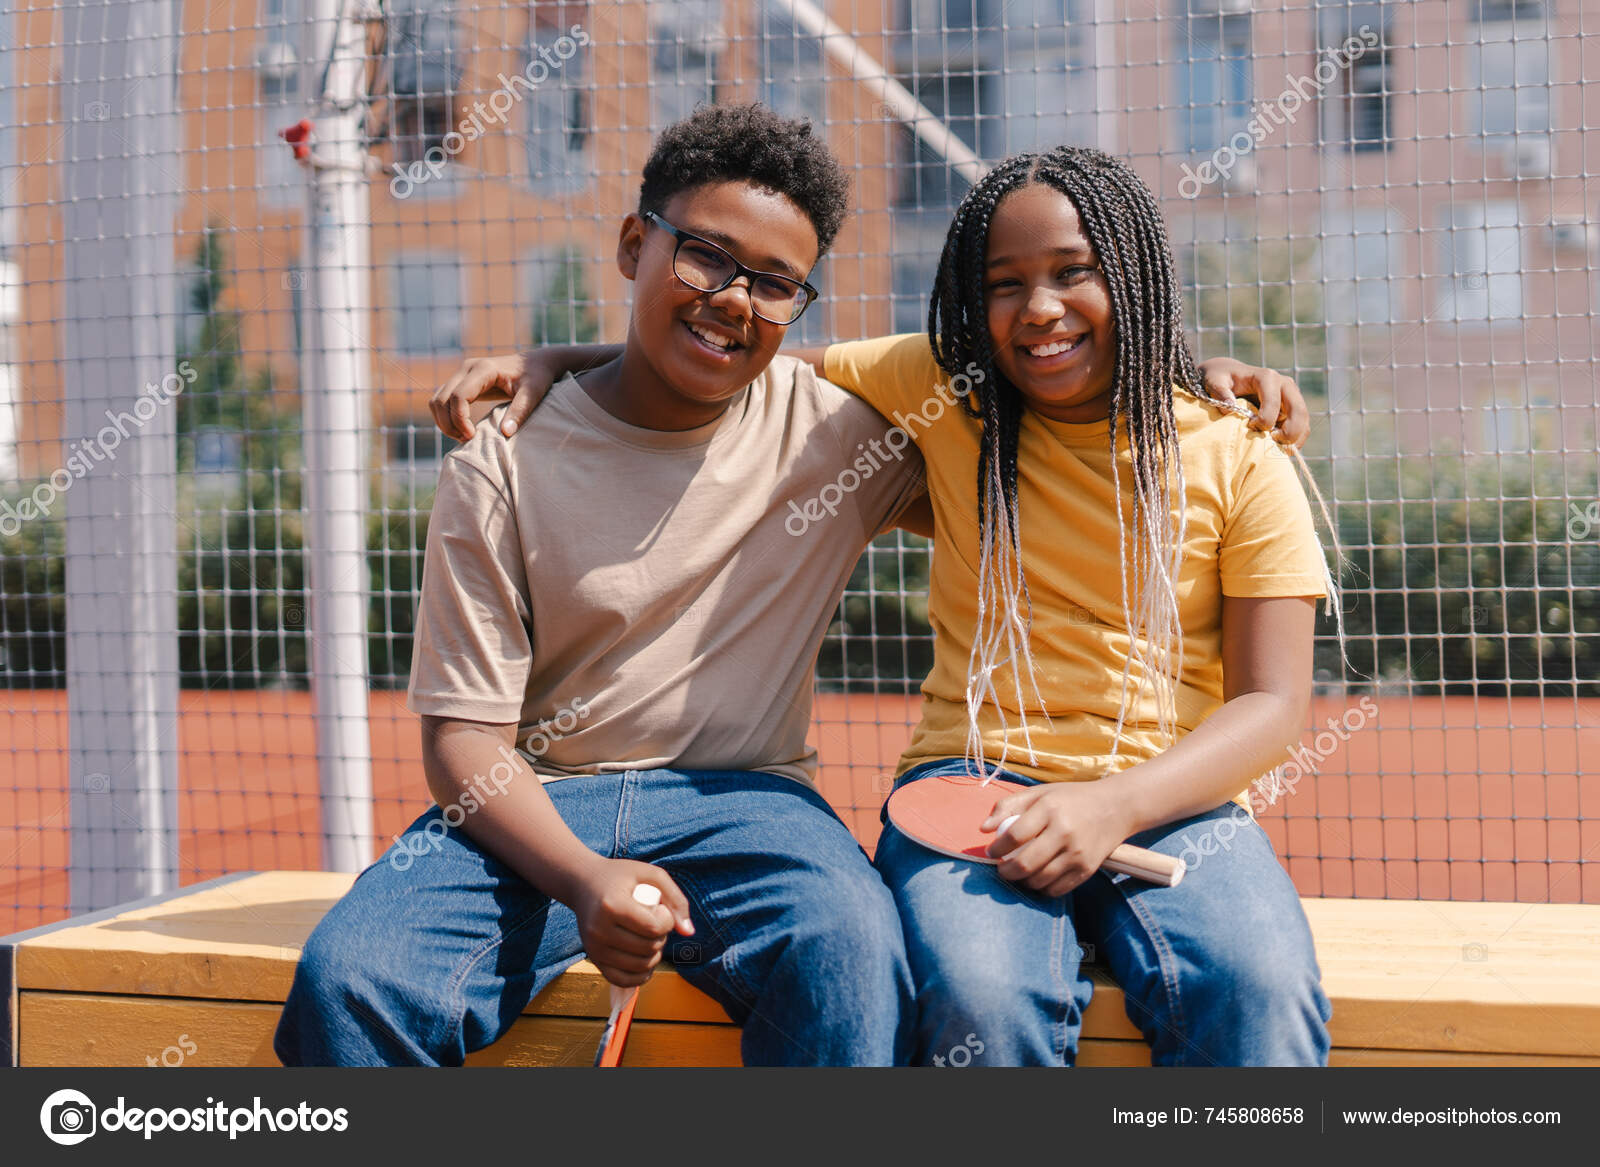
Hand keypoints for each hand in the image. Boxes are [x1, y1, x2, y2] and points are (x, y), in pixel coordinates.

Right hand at [429, 351, 553, 442]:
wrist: (536, 364)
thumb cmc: (537, 378)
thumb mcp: (533, 394)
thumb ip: (520, 411)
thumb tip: (505, 433)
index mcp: (484, 369)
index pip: (459, 396)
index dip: (460, 419)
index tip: (472, 436)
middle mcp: (468, 368)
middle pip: (442, 399)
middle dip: (449, 424)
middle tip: (467, 441)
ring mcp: (462, 374)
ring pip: (437, 400)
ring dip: (444, 421)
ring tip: (464, 438)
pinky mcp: (462, 382)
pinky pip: (443, 400)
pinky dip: (446, 417)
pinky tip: (462, 430)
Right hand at [570, 858, 694, 987]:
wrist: (582, 883)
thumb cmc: (621, 877)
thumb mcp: (650, 875)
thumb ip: (676, 899)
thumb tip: (689, 932)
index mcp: (612, 906)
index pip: (653, 927)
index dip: (667, 920)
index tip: (661, 909)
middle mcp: (600, 930)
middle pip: (648, 948)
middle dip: (662, 937)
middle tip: (656, 922)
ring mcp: (594, 948)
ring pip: (640, 966)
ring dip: (654, 954)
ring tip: (650, 937)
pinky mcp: (594, 959)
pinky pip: (623, 980)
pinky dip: (641, 975)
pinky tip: (646, 958)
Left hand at [980, 781, 1130, 897]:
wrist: (1116, 808)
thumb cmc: (1071, 799)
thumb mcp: (1040, 793)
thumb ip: (1009, 806)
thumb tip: (984, 829)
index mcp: (1050, 808)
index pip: (1014, 835)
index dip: (997, 848)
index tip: (990, 851)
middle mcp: (1064, 832)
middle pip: (1024, 864)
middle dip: (1006, 872)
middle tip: (1002, 869)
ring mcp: (1077, 853)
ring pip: (1039, 880)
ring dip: (1022, 881)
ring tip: (1019, 873)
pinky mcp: (1087, 870)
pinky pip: (1057, 890)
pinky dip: (1042, 888)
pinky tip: (1038, 878)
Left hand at [1197, 357, 1309, 449]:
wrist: (1229, 376)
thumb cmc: (1221, 379)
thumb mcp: (1215, 380)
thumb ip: (1220, 392)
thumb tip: (1229, 407)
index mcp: (1267, 377)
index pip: (1274, 401)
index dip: (1265, 419)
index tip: (1251, 427)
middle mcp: (1284, 385)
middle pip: (1299, 411)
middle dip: (1289, 432)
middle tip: (1272, 443)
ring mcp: (1291, 398)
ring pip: (1303, 422)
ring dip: (1294, 439)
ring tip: (1275, 449)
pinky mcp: (1292, 410)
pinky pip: (1302, 428)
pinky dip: (1294, 442)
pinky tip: (1279, 449)